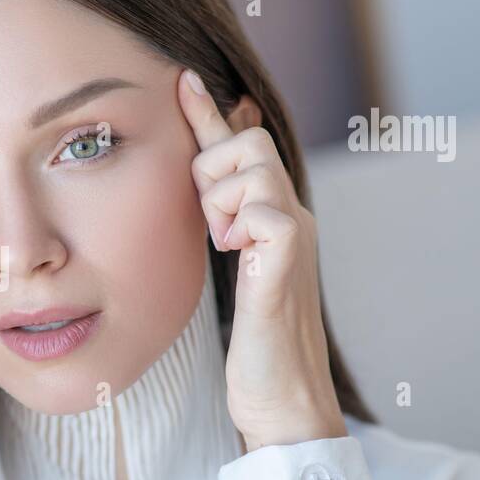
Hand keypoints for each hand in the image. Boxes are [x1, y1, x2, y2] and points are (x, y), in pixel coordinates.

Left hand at [178, 69, 346, 451]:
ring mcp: (295, 233)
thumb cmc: (253, 346)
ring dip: (222, 205)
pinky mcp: (290, 257)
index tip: (183, 79)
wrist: (280, 399)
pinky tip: (240, 261)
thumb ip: (222, 232)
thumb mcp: (229, 276)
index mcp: (272, 217)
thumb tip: (202, 196)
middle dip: (214, 168)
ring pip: (251, 169)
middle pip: (249, 141)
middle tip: (212, 226)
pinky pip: (262, 210)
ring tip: (227, 250)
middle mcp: (291, 215)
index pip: (241, 148)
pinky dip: (240, 229)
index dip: (210, 114)